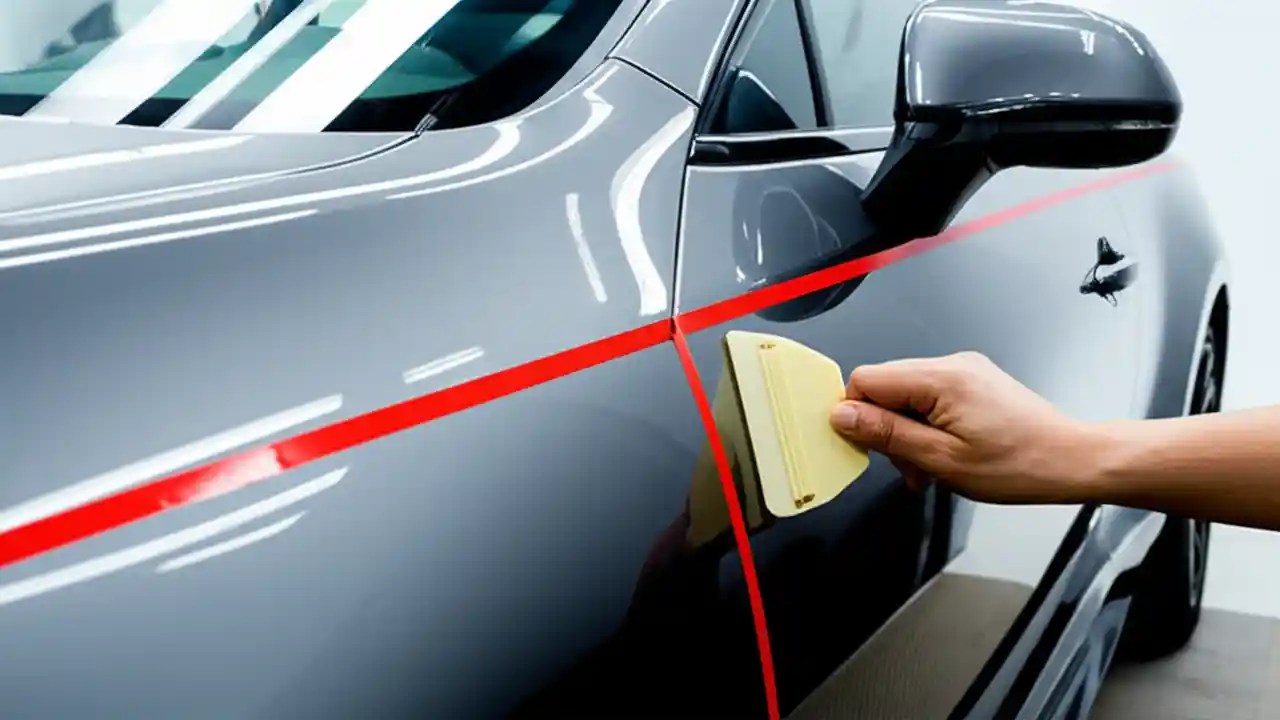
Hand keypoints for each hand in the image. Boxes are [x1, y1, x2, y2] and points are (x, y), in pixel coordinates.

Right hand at [828, 352, 1103, 503]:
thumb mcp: (941, 459)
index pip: (867, 378)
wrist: (1071, 460)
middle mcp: (951, 364)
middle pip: (885, 386)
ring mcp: (964, 370)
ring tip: (929, 468)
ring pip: (906, 395)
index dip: (857, 414)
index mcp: (941, 378)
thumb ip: (886, 434)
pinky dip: (926, 426)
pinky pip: (930, 397)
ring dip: (906, 432)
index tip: (868, 447)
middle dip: (885, 428)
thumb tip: (841, 415)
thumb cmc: (1017, 466)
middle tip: (908, 467)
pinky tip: (942, 454)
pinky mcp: (973, 381)